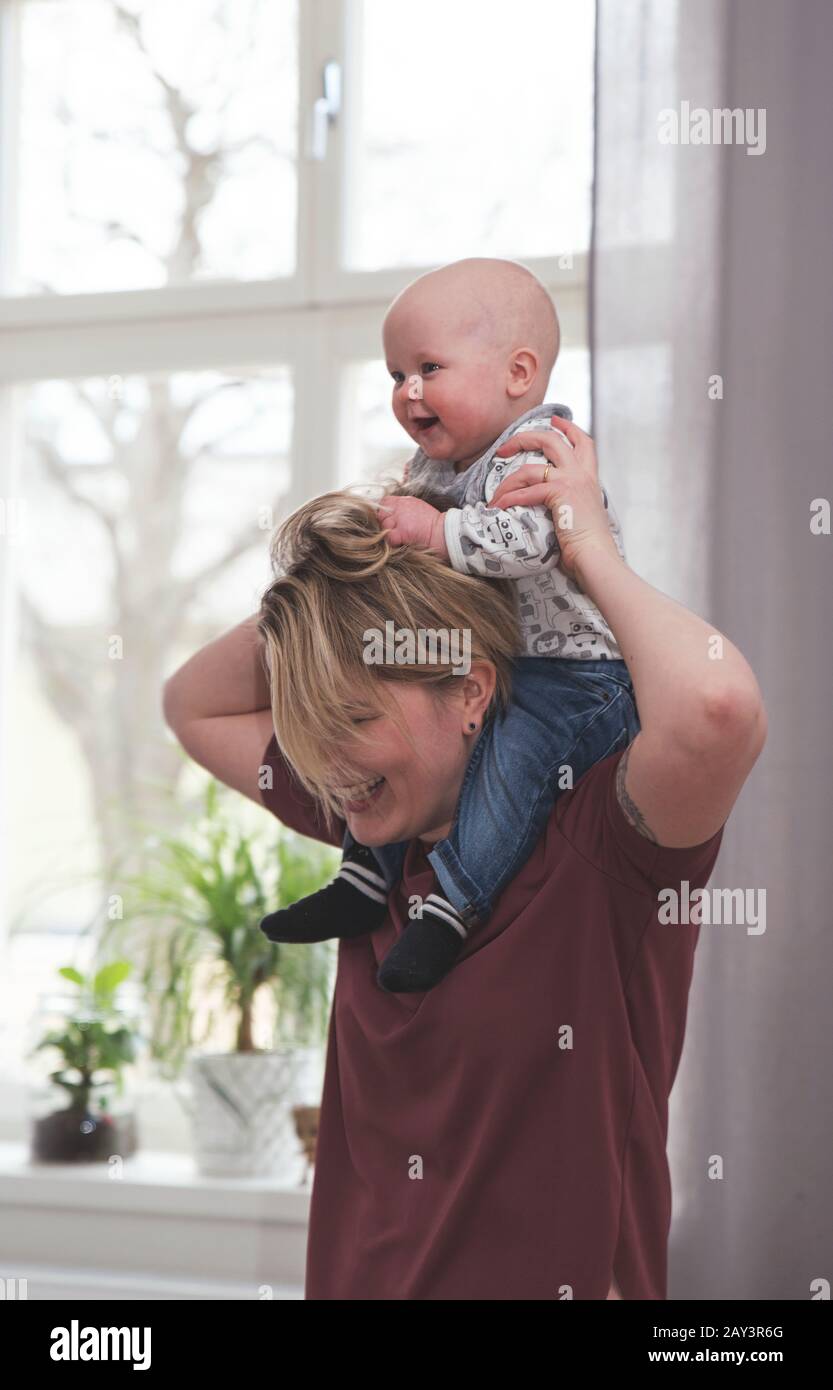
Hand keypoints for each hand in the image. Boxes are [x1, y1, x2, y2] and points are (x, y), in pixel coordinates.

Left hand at [378, 495, 447, 557]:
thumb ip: (403, 509)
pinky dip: (393, 542)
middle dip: (385, 523)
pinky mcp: (403, 531)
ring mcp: (401, 518)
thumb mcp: (417, 508)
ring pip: (384, 526)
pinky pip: (389, 537)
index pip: (384, 503)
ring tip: (401, 537)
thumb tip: (390, 514)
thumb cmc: (432, 525)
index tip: (390, 520)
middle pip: (381, 515)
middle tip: (395, 531)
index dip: (384, 513)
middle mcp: (401, 507)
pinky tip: (402, 542)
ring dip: (389, 533)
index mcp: (405, 501)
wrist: (444, 533)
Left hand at [490, 415, 619, 581]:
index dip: (568, 428)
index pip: (583, 442)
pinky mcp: (560, 494)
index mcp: (590, 477)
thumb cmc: (588, 545)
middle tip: (504, 448)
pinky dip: (509, 499)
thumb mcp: (582, 515)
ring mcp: (572, 481)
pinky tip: (498, 507)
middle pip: (552, 440)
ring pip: (531, 467)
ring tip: (495, 495)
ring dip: (507, 482)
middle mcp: (582, 474)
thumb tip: (555, 505)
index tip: (554, 419)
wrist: (596, 558)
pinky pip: (527, 491)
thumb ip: (572, 502)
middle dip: (524, 439)